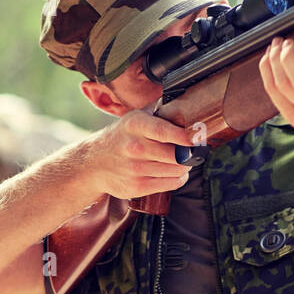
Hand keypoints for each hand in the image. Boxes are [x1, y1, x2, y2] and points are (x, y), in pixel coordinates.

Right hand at [81, 108, 196, 199]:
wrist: (95, 163)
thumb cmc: (122, 137)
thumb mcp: (135, 118)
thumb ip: (159, 112)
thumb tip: (189, 106)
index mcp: (136, 124)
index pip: (165, 131)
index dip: (185, 136)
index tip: (197, 138)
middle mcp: (135, 147)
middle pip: (177, 155)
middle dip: (189, 154)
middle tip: (190, 151)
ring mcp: (136, 169)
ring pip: (177, 170)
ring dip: (185, 167)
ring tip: (181, 161)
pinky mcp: (138, 187)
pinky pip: (171, 184)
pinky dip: (179, 179)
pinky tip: (173, 172)